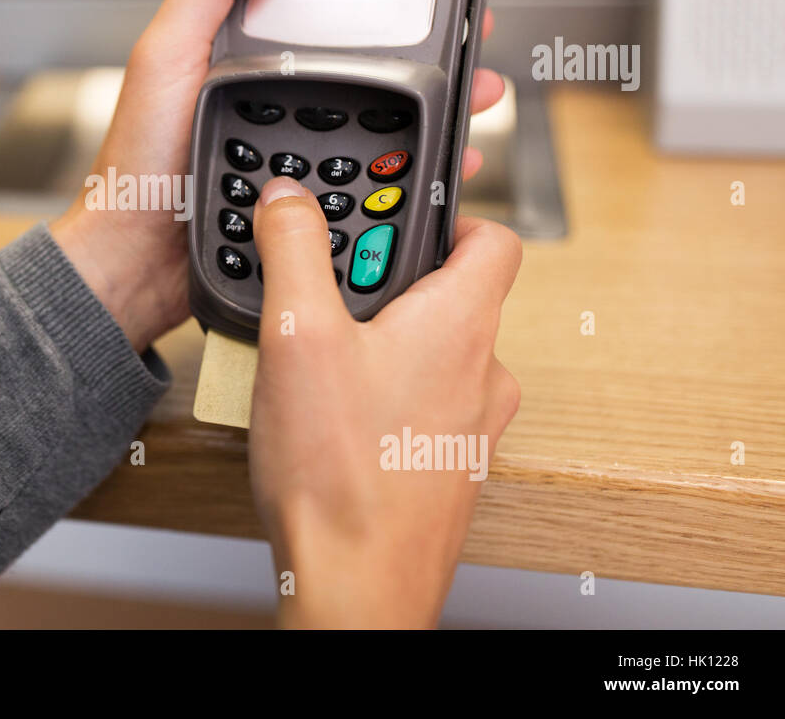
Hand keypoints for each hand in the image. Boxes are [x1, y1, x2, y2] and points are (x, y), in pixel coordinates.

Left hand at [52, 0, 504, 351]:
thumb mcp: (167, 59)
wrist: (136, 260)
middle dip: (432, 63)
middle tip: (475, 55)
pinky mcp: (309, 204)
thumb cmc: (138, 162)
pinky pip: (372, 184)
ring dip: (435, 117)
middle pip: (372, 73)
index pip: (329, 16)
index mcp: (249, 61)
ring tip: (476, 107)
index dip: (385, 2)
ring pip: (384, 127)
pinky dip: (414, 176)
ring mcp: (296, 154)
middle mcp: (279, 103)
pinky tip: (445, 171)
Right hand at [248, 185, 521, 627]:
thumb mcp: (297, 335)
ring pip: (434, 353)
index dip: (448, 216)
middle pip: (451, 295)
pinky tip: (331, 418)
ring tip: (317, 363)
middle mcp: (483, 373)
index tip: (393, 222)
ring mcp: (471, 426)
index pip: (495, 237)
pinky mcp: (448, 466)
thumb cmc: (339, 473)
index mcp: (462, 324)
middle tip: (325, 301)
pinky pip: (423, 404)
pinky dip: (385, 394)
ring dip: (384, 342)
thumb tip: (289, 199)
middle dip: (387, 286)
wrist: (355, 584)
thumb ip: (294, 250)